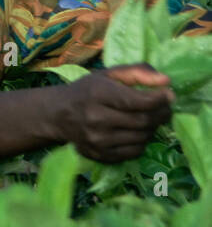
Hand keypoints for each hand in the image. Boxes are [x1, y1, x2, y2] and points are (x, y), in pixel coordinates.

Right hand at [53, 64, 173, 162]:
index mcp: (97, 93)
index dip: (160, 99)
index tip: (168, 95)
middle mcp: (95, 118)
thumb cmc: (87, 90)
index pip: (139, 101)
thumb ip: (138, 72)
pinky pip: (134, 151)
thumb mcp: (108, 74)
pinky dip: (142, 141)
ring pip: (142, 137)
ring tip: (149, 118)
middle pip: (143, 121)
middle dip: (161, 114)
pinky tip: (136, 131)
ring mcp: (97, 139)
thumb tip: (166, 82)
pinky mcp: (100, 154)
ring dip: (152, 127)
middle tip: (165, 108)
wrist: (58, 114)